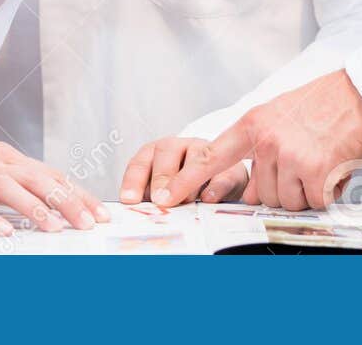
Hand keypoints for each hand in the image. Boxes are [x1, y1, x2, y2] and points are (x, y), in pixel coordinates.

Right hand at [0, 108, 109, 235]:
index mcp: (6, 157)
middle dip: (68, 203)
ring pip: (10, 190)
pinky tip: (3, 232)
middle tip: (90, 223)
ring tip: (55, 229)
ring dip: (35, 209)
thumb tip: (46, 193)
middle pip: (38, 181)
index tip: (99, 211)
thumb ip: (13, 175)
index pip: (50, 175)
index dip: (77, 193)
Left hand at [119, 136, 248, 206]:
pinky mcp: (231, 168)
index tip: (129, 200)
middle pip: (167, 150)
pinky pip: (223, 173)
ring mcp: (207, 152)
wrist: (224, 185)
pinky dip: (215, 187)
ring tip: (183, 201)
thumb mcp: (165, 194)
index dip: (134, 180)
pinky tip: (207, 199)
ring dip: (187, 180)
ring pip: (197, 157)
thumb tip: (137, 215)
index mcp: (160, 152)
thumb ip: (151, 200)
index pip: (141, 160)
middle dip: (161, 176)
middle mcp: (182, 146)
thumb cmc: (187, 190)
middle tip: (158, 200)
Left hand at [160, 70, 361, 210]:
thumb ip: (257, 150)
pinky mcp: (317, 172)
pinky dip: (326, 194)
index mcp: (252, 125)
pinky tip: (333, 169)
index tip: (164, 198)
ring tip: (320, 163)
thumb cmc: (323, 105)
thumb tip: (250, 192)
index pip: (209, 157)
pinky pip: (313, 203)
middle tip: (305, 163)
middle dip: (284, 188)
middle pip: (262, 194)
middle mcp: (267, 142)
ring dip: (305, 193)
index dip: (185, 181)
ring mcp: (291, 157)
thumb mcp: (278, 118)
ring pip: (287, 202)